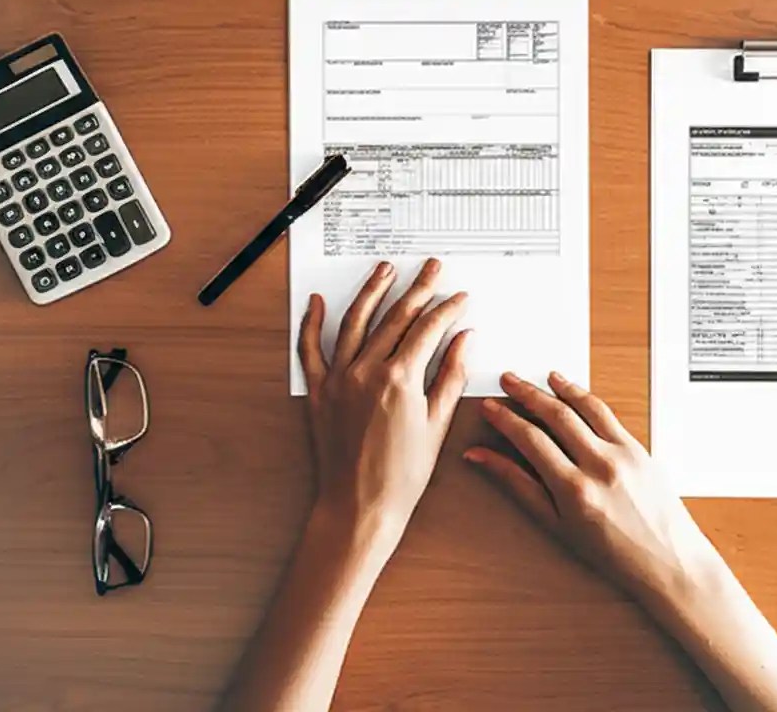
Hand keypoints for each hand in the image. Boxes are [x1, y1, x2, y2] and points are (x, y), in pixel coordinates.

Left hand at [298, 258, 470, 548]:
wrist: (359, 506)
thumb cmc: (401, 475)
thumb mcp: (436, 425)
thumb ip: (450, 376)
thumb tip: (465, 340)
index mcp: (399, 379)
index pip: (428, 329)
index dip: (447, 309)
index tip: (460, 298)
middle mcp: (366, 371)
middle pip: (395, 317)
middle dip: (417, 289)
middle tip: (431, 269)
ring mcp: (338, 378)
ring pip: (355, 321)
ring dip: (372, 292)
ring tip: (386, 270)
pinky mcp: (318, 391)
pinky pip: (311, 349)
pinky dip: (312, 323)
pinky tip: (316, 302)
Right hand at [464, 372, 711, 595]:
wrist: (667, 561)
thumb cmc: (613, 553)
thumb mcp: (556, 524)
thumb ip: (518, 485)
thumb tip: (483, 458)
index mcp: (575, 490)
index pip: (530, 440)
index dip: (505, 419)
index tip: (491, 408)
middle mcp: (601, 467)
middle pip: (555, 415)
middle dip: (526, 393)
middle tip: (508, 381)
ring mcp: (624, 455)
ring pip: (584, 406)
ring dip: (558, 388)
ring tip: (538, 378)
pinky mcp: (641, 449)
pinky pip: (609, 415)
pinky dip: (587, 398)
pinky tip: (573, 391)